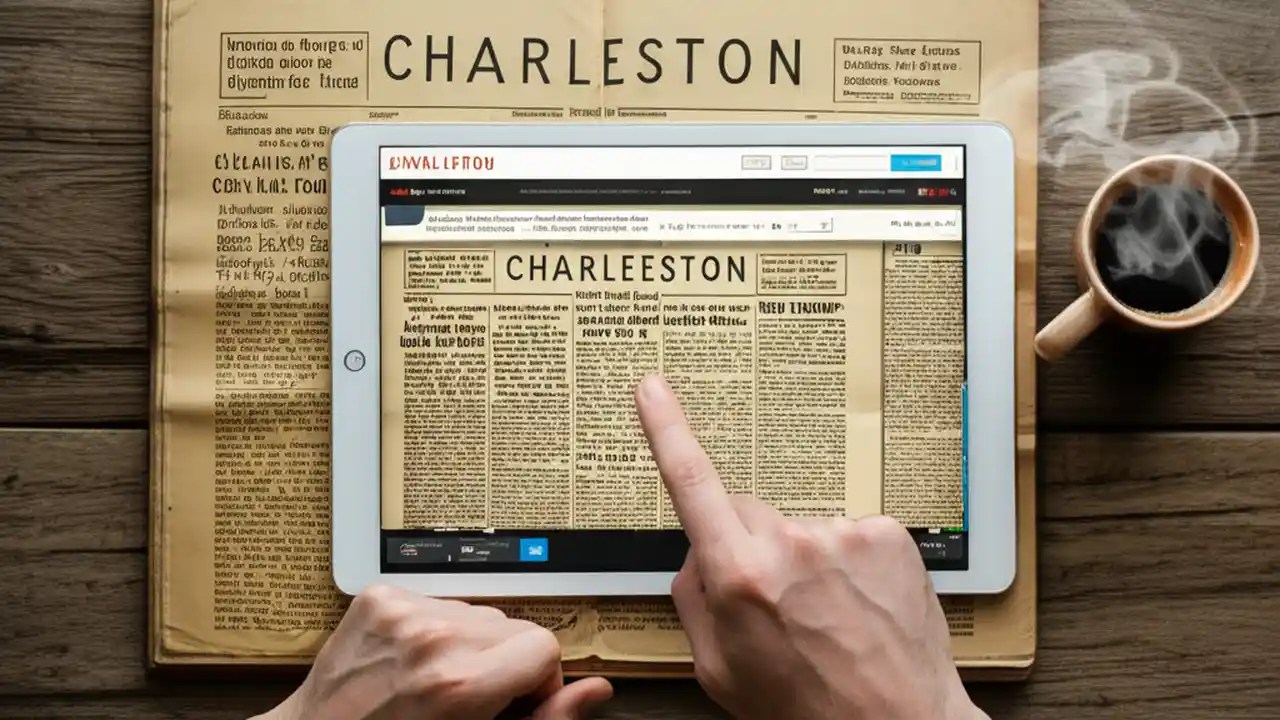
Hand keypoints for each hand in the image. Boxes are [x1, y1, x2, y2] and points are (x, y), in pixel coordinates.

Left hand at [256, 584, 611, 719]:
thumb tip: (596, 690)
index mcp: (459, 684)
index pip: (543, 646)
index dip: (537, 680)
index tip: (514, 703)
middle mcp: (431, 639)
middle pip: (512, 627)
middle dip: (502, 663)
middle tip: (468, 701)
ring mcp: (400, 612)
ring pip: (477, 612)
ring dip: (469, 643)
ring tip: (435, 681)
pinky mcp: (378, 597)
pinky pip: (438, 599)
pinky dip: (433, 628)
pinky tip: (412, 661)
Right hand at [634, 374, 985, 719]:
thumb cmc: (805, 710)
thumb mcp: (719, 671)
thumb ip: (694, 602)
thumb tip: (696, 555)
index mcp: (739, 576)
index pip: (691, 483)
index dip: (666, 428)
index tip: (652, 387)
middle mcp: (790, 544)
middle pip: (747, 513)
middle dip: (748, 546)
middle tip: (775, 606)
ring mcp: (844, 533)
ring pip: (801, 530)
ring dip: (807, 563)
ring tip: (828, 620)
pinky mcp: (887, 534)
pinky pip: (848, 535)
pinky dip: (849, 565)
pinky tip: (859, 608)